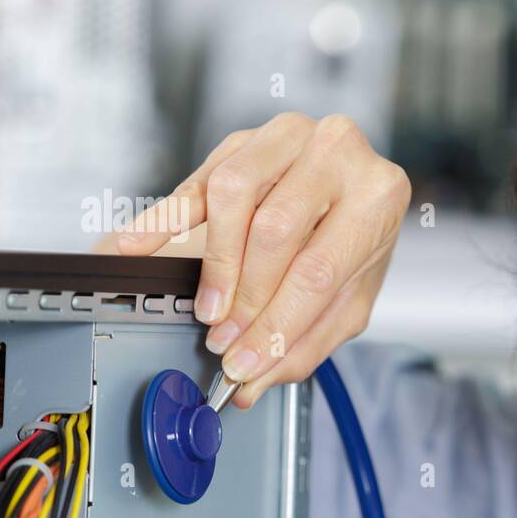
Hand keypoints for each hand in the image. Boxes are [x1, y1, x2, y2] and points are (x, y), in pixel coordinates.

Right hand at [99, 113, 410, 408]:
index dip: (273, 324)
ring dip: (214, 262)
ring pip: (233, 194)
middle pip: (274, 231)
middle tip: (225, 339)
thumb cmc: (358, 244)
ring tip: (209, 308)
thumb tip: (251, 380)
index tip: (242, 360)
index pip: (317, 270)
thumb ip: (305, 342)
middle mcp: (340, 154)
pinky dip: (163, 218)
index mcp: (379, 197)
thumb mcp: (350, 300)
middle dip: (244, 299)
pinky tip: (137, 248)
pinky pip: (198, 180)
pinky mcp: (245, 139)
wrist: (357, 191)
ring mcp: (291, 136)